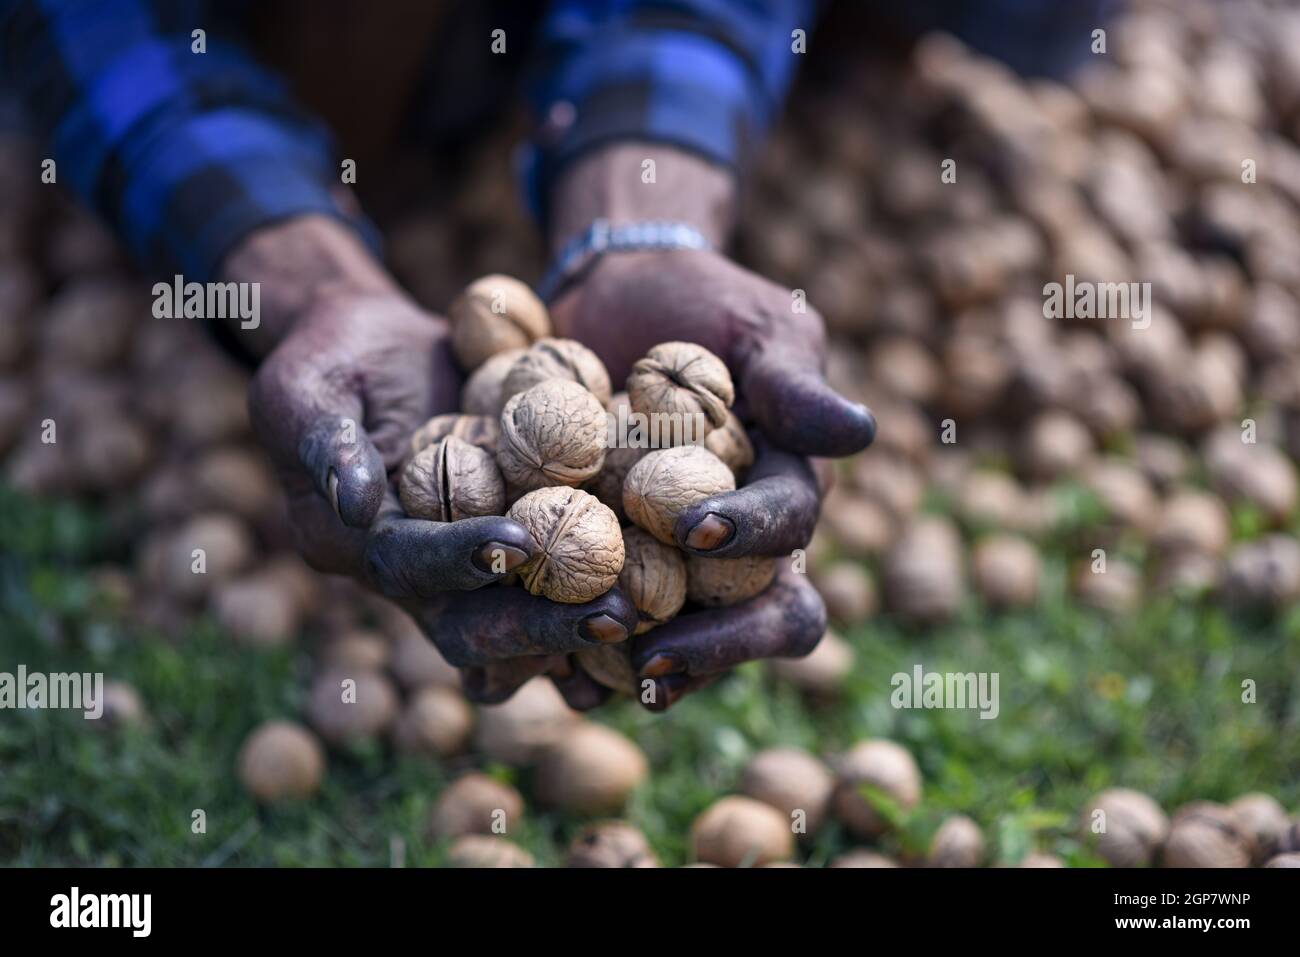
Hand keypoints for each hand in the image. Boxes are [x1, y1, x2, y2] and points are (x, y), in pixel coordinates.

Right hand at [235, 218, 639, 684]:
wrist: (376, 351)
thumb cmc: (332, 358)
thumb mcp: (309, 386)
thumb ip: (324, 440)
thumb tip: (356, 499)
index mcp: (360, 545)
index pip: (408, 565)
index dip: (458, 560)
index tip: (514, 546)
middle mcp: (416, 576)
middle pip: (473, 625)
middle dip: (540, 625)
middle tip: (611, 615)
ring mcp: (468, 567)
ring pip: (522, 622)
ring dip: (581, 629)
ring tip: (649, 618)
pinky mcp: (513, 543)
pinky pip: (557, 584)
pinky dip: (600, 597)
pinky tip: (666, 597)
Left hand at [537, 145, 876, 710]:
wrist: (616, 296)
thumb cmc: (702, 304)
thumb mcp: (758, 327)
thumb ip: (796, 384)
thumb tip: (861, 433)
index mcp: (785, 491)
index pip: (788, 532)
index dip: (752, 536)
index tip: (699, 529)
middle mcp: (743, 545)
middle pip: (755, 618)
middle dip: (712, 648)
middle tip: (652, 658)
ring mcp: (680, 564)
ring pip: (683, 641)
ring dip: (640, 669)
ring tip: (585, 686)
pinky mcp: (615, 563)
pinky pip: (607, 626)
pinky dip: (579, 653)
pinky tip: (541, 671)